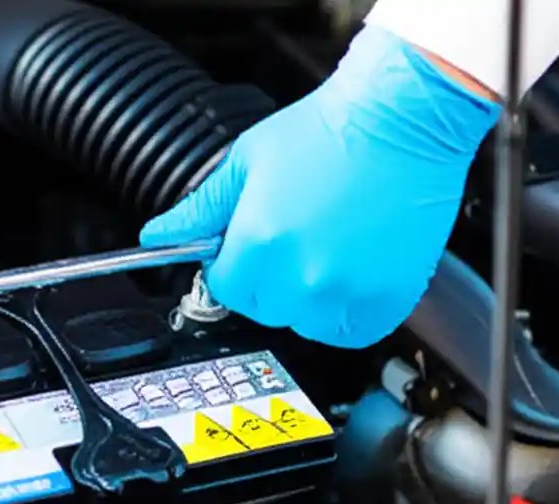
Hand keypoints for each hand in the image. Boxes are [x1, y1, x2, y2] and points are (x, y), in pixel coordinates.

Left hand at [140, 26, 499, 348]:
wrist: (402, 117)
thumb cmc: (328, 130)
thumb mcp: (246, 162)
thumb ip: (199, 210)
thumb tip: (157, 236)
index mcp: (259, 244)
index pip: (224, 287)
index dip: (233, 264)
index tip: (250, 243)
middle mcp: (303, 276)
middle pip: (263, 308)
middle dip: (269, 279)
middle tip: (295, 234)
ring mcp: (348, 292)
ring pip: (307, 323)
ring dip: (309, 298)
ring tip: (328, 247)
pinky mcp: (388, 299)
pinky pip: (351, 332)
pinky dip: (347, 312)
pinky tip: (352, 269)